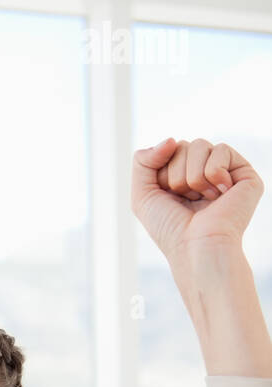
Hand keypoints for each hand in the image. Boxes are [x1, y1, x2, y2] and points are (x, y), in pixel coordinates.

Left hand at [131, 137, 263, 261]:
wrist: (197, 247)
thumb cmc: (171, 229)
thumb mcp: (142, 195)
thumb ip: (142, 161)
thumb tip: (171, 139)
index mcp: (182, 178)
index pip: (168, 150)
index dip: (162, 173)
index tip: (169, 197)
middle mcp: (204, 173)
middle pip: (182, 145)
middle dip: (176, 174)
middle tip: (187, 200)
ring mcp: (225, 173)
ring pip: (199, 145)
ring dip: (193, 176)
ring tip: (203, 199)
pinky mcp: (244, 174)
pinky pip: (221, 149)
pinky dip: (213, 173)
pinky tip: (220, 194)